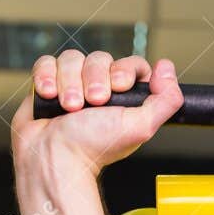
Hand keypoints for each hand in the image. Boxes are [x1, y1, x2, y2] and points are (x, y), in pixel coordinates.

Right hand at [11, 51, 182, 179]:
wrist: (54, 156)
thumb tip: (167, 68)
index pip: (132, 64)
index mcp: (127, 98)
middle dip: (94, 80)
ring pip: (72, 58)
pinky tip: (50, 96)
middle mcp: (101, 88)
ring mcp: (73, 84)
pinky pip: (46, 62)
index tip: (119, 86)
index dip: (124, 70)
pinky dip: (46, 76)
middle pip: (100, 58)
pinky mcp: (47, 82)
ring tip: (70, 107)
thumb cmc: (95, 147)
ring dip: (69, 82)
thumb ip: (166, 100)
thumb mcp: (141, 126)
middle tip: (93, 103)